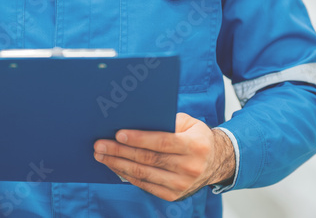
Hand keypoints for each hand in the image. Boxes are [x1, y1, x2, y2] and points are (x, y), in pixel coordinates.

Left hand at [93, 113, 235, 201]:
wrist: (216, 162)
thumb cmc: (196, 137)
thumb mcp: (188, 123)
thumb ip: (166, 122)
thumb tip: (134, 120)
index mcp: (194, 146)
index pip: (162, 142)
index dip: (139, 138)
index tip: (118, 134)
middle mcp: (190, 168)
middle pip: (148, 159)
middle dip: (120, 151)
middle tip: (100, 145)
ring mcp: (182, 185)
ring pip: (143, 174)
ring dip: (118, 164)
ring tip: (101, 155)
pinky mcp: (173, 196)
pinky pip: (145, 185)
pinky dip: (127, 176)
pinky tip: (115, 166)